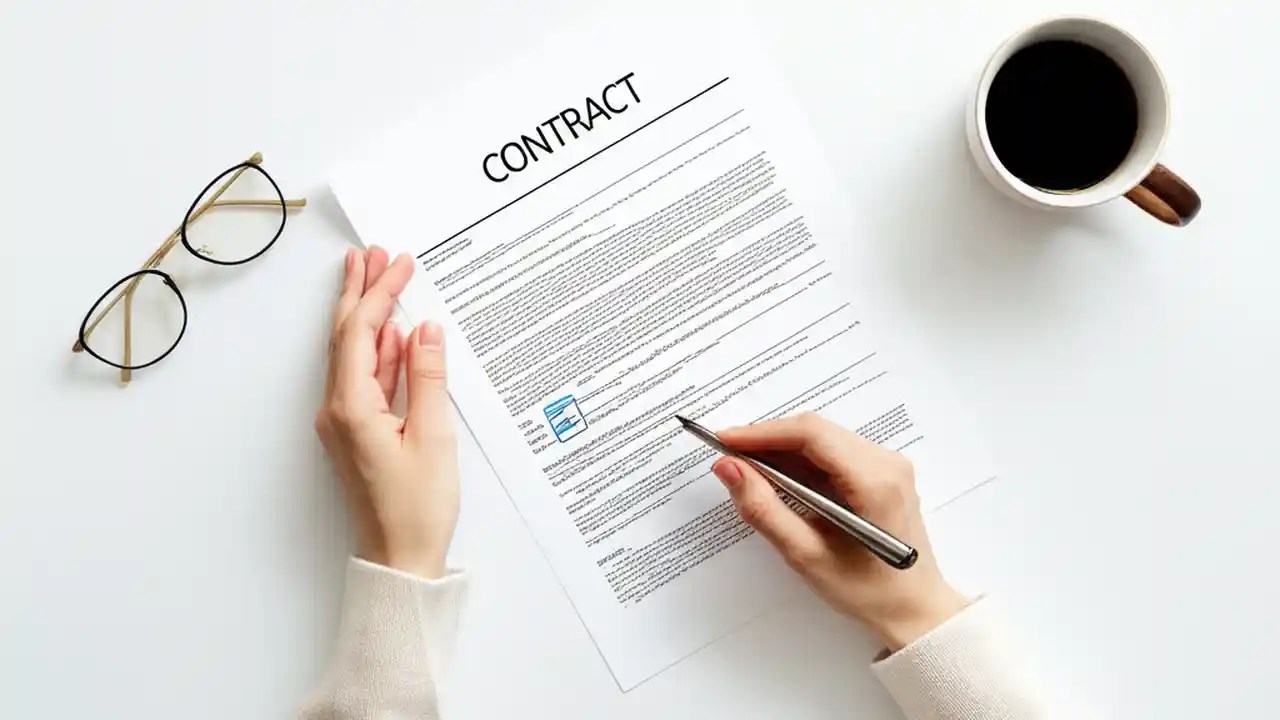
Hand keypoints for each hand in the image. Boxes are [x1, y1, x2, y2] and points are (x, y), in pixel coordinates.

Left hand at [315, 246, 459, 578]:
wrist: (399, 561)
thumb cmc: (416, 511)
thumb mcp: (433, 438)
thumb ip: (428, 378)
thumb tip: (426, 330)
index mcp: (351, 408)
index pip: (360, 334)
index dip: (377, 294)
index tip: (396, 263)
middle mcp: (338, 411)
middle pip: (346, 337)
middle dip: (360, 292)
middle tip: (373, 255)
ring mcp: (345, 423)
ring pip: (354, 355)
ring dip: (369, 317)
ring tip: (380, 279)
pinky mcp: (358, 434)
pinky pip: (365, 380)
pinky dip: (380, 352)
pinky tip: (394, 335)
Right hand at [712, 413, 965, 650]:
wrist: (914, 610)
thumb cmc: (867, 591)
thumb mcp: (806, 554)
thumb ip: (763, 508)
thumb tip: (728, 468)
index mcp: (875, 481)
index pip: (811, 435)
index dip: (762, 433)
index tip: (724, 440)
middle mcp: (887, 463)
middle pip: (816, 432)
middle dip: (768, 439)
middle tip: (729, 457)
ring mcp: (888, 465)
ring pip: (823, 439)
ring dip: (783, 450)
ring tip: (747, 468)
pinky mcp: (883, 473)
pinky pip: (834, 453)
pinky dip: (802, 461)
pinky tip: (779, 478)